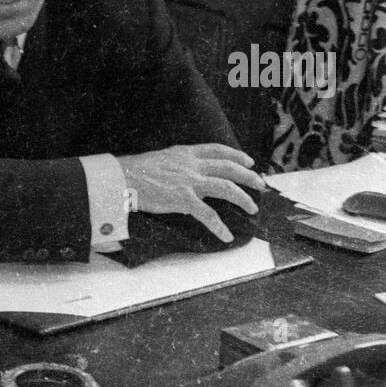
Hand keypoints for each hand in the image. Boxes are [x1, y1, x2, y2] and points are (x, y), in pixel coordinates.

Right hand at [116, 144, 265, 241]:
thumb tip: (189, 171)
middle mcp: (192, 165)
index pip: (218, 150)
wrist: (124, 177)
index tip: (249, 161)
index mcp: (187, 154)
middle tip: (261, 184)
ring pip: (226, 188)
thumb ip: (180, 163)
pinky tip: (226, 235)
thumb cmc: (138, 171)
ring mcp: (190, 182)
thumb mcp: (164, 158)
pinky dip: (219, 227)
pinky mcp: (184, 199)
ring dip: (243, 198)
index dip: (236, 155)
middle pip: (229, 168)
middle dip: (249, 176)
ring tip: (253, 207)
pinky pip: (208, 214)